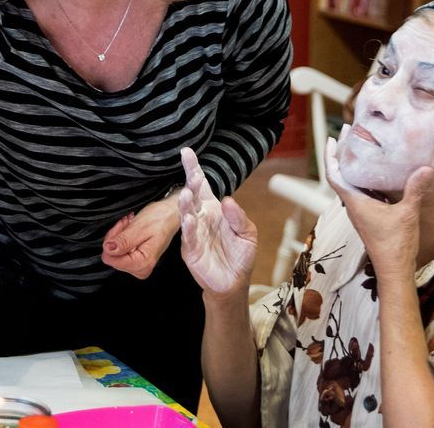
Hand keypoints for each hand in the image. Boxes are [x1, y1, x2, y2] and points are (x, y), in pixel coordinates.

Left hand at [101, 190, 181, 279]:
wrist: (170, 214)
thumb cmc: (160, 219)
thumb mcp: (140, 227)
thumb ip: (123, 241)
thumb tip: (108, 249)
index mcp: (143, 263)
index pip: (112, 260)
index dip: (111, 242)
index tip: (121, 227)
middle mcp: (141, 268)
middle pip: (112, 257)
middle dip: (116, 237)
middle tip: (127, 223)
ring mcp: (139, 265)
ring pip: (114, 253)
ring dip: (119, 235)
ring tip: (130, 224)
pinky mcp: (137, 260)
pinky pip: (120, 251)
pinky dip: (122, 237)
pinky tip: (130, 229)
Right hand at [178, 148, 256, 297]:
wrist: (234, 282)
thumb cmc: (240, 255)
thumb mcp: (248, 233)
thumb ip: (239, 217)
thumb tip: (228, 200)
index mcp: (213, 208)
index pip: (202, 185)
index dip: (193, 168)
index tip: (186, 152)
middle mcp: (200, 217)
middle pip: (192, 196)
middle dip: (192, 184)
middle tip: (194, 176)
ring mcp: (193, 233)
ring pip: (186, 214)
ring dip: (185, 204)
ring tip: (186, 193)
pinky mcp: (191, 250)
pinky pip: (188, 237)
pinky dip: (187, 228)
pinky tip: (188, 220)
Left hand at [325, 130, 433, 276]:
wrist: (394, 269)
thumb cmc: (395, 244)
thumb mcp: (407, 213)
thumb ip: (415, 190)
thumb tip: (426, 168)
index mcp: (354, 202)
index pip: (334, 174)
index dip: (331, 156)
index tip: (333, 139)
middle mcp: (354, 204)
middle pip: (342, 174)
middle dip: (343, 154)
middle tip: (351, 134)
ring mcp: (362, 211)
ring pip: (354, 183)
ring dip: (356, 166)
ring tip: (365, 147)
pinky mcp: (371, 215)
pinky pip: (366, 192)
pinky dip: (369, 179)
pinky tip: (381, 172)